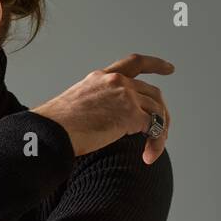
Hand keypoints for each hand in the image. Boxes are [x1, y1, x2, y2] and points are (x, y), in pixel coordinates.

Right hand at [31, 53, 173, 163]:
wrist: (51, 131)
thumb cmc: (55, 126)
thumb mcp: (76, 105)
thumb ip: (95, 106)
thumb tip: (103, 125)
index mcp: (100, 78)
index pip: (134, 63)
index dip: (155, 64)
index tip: (169, 69)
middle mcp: (116, 82)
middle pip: (153, 93)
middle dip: (161, 113)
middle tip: (162, 130)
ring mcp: (125, 96)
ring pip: (158, 111)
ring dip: (160, 132)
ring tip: (152, 152)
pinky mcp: (131, 115)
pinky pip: (155, 129)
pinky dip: (156, 144)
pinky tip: (148, 157)